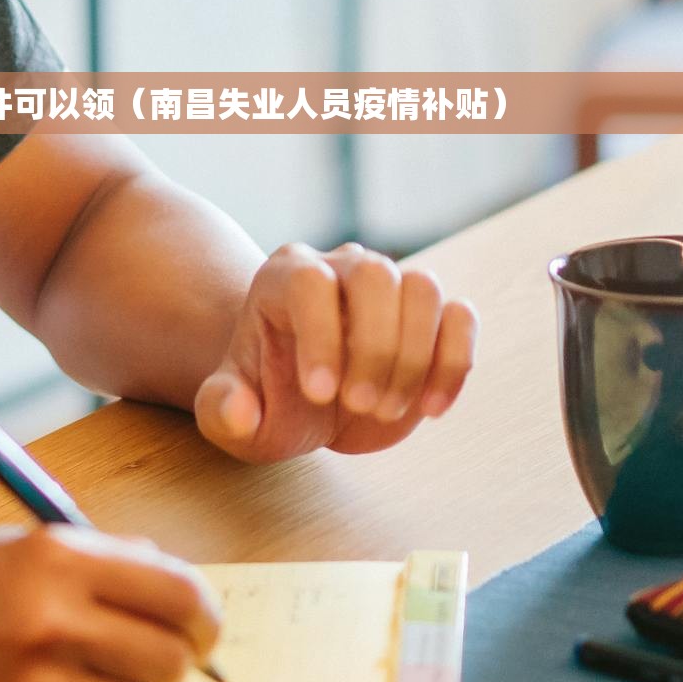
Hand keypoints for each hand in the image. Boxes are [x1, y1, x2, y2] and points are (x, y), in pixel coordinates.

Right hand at [0, 526, 221, 681]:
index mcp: (54, 562)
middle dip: (176, 660)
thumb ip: (92, 561)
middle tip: (153, 659)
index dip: (203, 613)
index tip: (200, 624)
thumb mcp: (4, 550)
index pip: (179, 592)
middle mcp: (54, 626)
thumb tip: (172, 582)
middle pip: (174, 657)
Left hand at [193, 242, 476, 461]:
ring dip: (414, 357)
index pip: (311, 283)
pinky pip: (460, 317)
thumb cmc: (266, 400)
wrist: (307, 401)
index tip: (318, 394)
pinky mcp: (432, 318)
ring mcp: (392, 287)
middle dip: (374, 348)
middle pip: (376, 275)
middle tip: (357, 406)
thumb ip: (221, 412)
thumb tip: (239, 411)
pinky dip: (454, 363)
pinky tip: (431, 408)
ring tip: (386, 410)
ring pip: (423, 288)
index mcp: (286, 278)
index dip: (320, 336)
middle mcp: (342, 267)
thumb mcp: (229, 414)